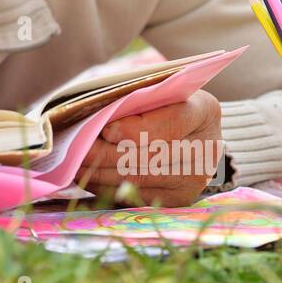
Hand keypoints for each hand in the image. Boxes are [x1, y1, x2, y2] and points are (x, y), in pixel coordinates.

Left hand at [75, 91, 222, 206]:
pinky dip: (108, 187)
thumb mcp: (149, 83)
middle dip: (108, 154)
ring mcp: (196, 177)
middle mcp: (208, 147)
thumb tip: (95, 102)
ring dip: (102, 173)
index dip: (137, 128)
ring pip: (141, 179)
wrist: (180, 129)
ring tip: (74, 163)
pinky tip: (87, 177)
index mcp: (204, 110)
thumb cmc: (156, 98)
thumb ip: (130, 87)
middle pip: (152, 156)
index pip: (172, 121)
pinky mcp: (180, 199)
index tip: (106, 129)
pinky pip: (138, 197)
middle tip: (77, 149)